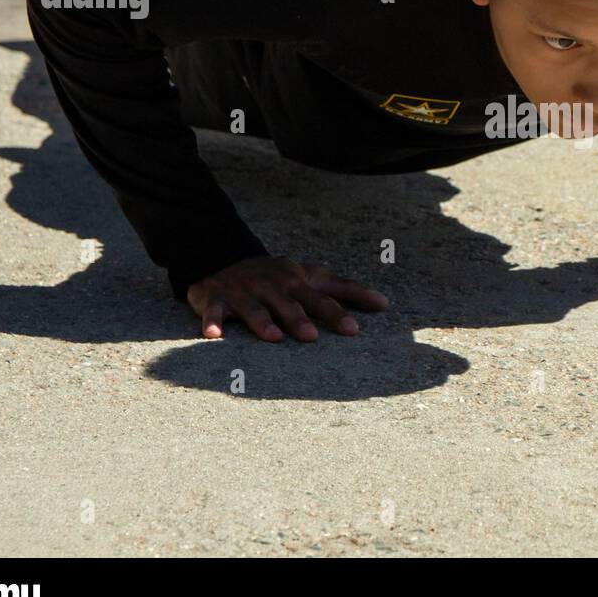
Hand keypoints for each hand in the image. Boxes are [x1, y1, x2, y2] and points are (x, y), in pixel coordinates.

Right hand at [186, 256, 389, 341]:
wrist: (223, 259)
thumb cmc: (278, 277)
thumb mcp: (311, 277)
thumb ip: (346, 290)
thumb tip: (385, 303)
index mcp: (297, 281)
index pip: (321, 297)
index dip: (337, 313)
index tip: (354, 330)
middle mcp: (272, 285)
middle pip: (289, 303)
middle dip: (300, 318)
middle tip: (312, 337)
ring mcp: (244, 292)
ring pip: (254, 309)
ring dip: (263, 322)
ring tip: (274, 337)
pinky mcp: (216, 299)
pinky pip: (213, 312)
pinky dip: (212, 322)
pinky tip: (214, 335)